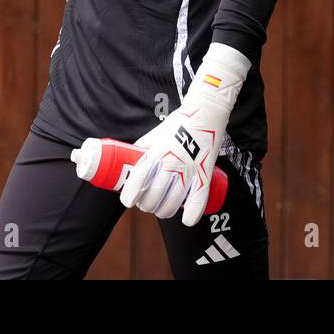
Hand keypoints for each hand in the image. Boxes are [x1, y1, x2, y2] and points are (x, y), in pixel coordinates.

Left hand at [119, 43, 250, 226]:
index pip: (138, 178)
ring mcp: (189, 169)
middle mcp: (171, 162)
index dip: (130, 194)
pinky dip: (192, 213)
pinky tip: (186, 220)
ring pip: (173, 201)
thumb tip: (128, 163)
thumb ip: (143, 149)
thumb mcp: (155, 134)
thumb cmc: (179, 122)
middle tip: (146, 204)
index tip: (127, 201)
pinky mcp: (205, 172)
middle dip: (146, 205)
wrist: (207, 112)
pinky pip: (199, 198)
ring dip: (164, 211)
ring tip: (161, 210)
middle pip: (154, 195)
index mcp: (156, 151)